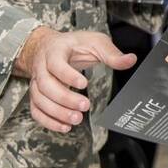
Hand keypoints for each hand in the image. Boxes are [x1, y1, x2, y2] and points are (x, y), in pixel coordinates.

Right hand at [17, 27, 136, 133]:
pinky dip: (48, 121)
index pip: (56, 64)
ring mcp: (36, 82)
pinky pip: (36, 110)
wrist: (49, 46)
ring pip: (39, 99)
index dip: (68, 75)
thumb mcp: (94, 42)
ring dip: (57, 112)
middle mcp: (41, 67)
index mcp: (55, 50)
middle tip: (85, 106)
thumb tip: (130, 60)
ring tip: (76, 119)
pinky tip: (64, 126)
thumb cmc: (74, 44)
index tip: (84, 84)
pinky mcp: (36, 95)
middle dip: (65, 98)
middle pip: (46, 85)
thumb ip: (111, 53)